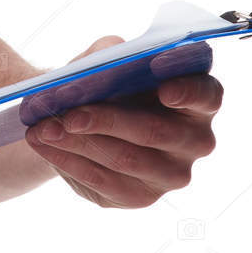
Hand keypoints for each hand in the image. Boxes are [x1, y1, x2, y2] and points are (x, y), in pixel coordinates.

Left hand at [24, 36, 221, 208]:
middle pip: (155, 132)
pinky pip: (104, 182)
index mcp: (198, 100)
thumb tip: (103, 66)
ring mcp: (172, 174)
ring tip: (43, 129)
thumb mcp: (109, 58)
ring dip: (78, 143)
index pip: (207, 96)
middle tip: (68, 114)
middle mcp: (195, 141)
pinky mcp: (142, 197)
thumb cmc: (106, 81)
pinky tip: (45, 146)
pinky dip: (69, 161)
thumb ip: (111, 56)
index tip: (163, 87)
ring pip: (125, 159)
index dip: (188, 92)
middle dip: (106, 121)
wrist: (83, 116)